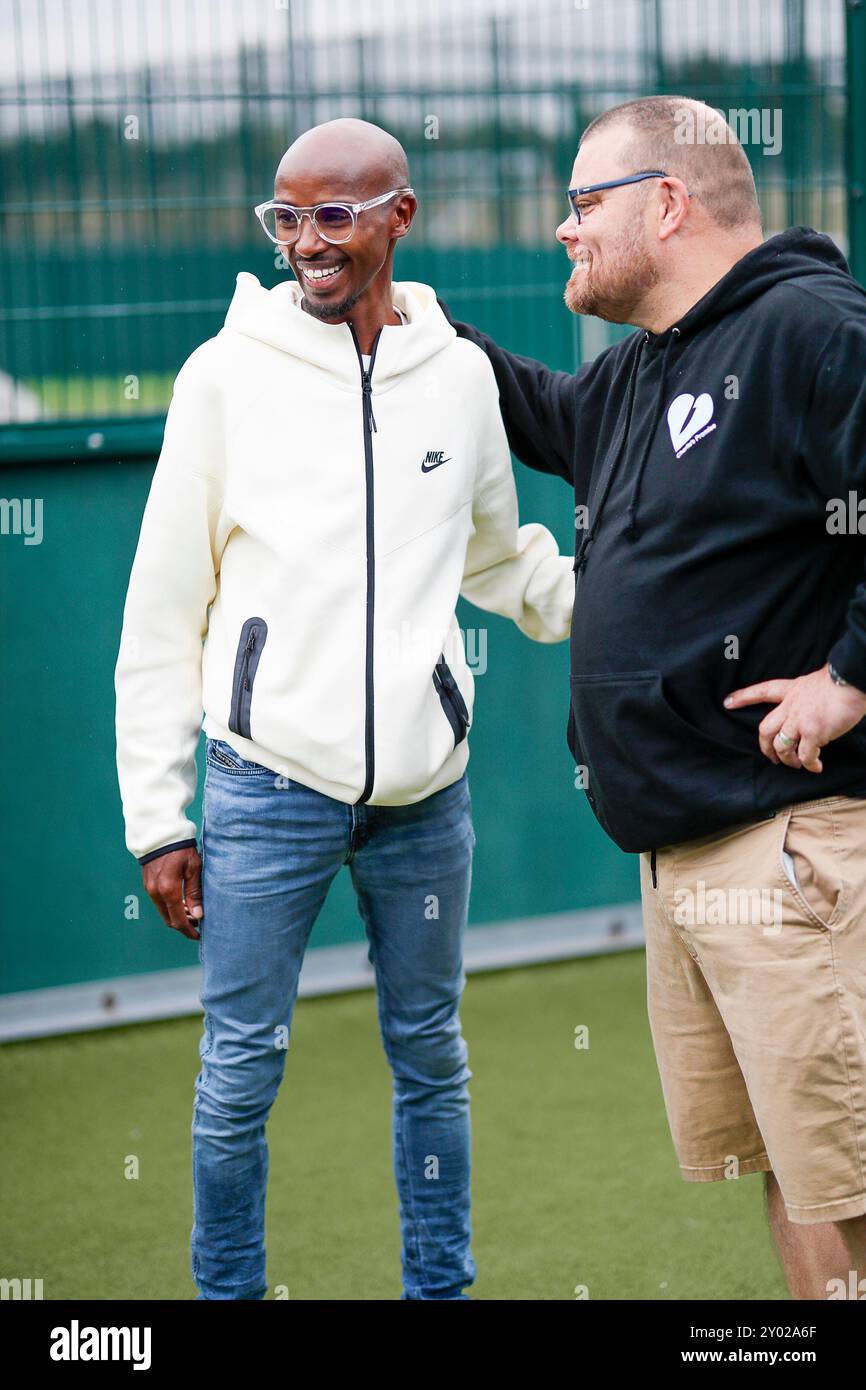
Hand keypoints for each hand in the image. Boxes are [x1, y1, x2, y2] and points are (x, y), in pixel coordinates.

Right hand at [142, 846, 202, 939]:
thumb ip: (195, 893)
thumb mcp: (193, 868)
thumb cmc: (181, 848)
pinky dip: (170, 906)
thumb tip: (198, 915)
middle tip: (198, 922)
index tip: (199, 935)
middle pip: (169, 919)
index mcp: (168, 890)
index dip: (189, 931)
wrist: (159, 833)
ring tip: (193, 911)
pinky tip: (182, 901)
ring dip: (177, 915)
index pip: (178, 920)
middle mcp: (155, 892)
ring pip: (164, 911)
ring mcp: (149, 889)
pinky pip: (159, 902)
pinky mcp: (148, 884)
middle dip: (184, 924)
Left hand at [723, 663, 865, 771]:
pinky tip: (816, 767)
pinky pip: (806, 755)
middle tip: (771, 758)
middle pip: (766, 729)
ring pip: (782, 746)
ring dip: (788, 759)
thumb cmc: (841, 680)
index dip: (744, 697)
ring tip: (797, 765)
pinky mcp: (813, 733)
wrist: (851, 679)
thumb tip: (812, 713)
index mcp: (791, 691)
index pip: (762, 692)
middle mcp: (790, 706)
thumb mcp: (815, 683)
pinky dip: (810, 764)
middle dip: (765, 746)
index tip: (727, 702)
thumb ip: (807, 697)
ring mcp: (799, 721)